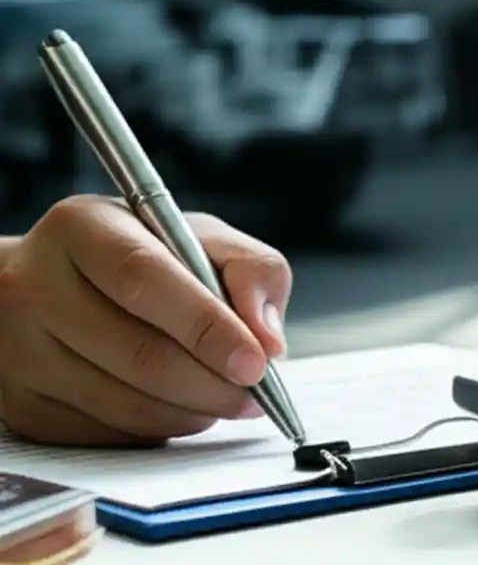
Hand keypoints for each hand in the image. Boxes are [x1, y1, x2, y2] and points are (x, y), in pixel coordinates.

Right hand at [0, 195, 291, 445]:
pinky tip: (181, 407)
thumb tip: (268, 339)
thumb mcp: (200, 239)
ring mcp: (18, 350)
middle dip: (213, 383)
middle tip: (255, 394)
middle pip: (138, 353)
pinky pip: (105, 434)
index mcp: (83, 228)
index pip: (144, 279)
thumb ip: (250, 270)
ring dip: (193, 412)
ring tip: (227, 400)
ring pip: (124, 403)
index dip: (207, 326)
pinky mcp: (21, 405)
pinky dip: (160, 429)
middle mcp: (35, 286)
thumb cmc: (139, 258)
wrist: (50, 287)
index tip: (256, 361)